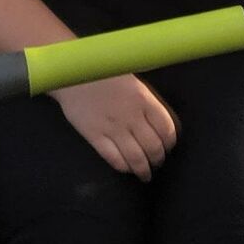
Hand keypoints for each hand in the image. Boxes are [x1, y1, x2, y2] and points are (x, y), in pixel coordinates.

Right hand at [54, 73, 179, 180]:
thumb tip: (156, 121)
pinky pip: (114, 159)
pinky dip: (124, 167)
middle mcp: (131, 116)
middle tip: (158, 162)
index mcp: (143, 99)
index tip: (168, 146)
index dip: (169, 142)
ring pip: (136, 157)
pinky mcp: (95, 136)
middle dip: (158, 158)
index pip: (166, 128)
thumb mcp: (132, 79)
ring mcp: (113, 128)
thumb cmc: (104, 69)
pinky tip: (127, 169)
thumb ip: (145, 100)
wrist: (73, 70)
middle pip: (153, 146)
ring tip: (145, 174)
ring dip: (143, 169)